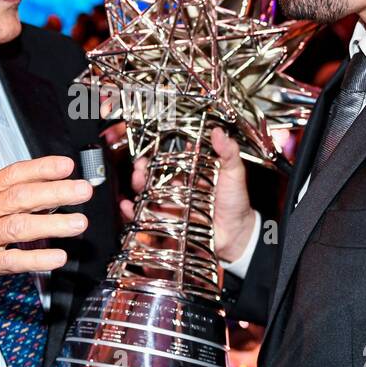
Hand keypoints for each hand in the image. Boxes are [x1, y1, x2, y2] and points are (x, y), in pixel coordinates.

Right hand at [0, 155, 91, 321]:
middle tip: (82, 191)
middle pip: (20, 197)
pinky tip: (57, 258)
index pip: (13, 175)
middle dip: (55, 192)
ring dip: (52, 224)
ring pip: (19, 226)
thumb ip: (13, 204)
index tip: (67, 166)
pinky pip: (12, 260)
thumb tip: (52, 196)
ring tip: (78, 223)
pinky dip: (37, 258)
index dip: (41, 168)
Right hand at [119, 126, 256, 262]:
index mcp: (191, 175)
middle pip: (154, 177)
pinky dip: (133, 212)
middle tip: (140, 165)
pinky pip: (147, 217)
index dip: (159, 154)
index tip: (153, 148)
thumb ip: (228, 153)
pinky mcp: (168, 223)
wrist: (237, 233)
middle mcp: (179, 189)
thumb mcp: (233, 173)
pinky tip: (128, 206)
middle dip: (143, 169)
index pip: (171, 161)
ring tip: (137, 179)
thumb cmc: (235, 203)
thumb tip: (220, 133)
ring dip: (138, 185)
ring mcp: (172, 206)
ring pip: (148, 194)